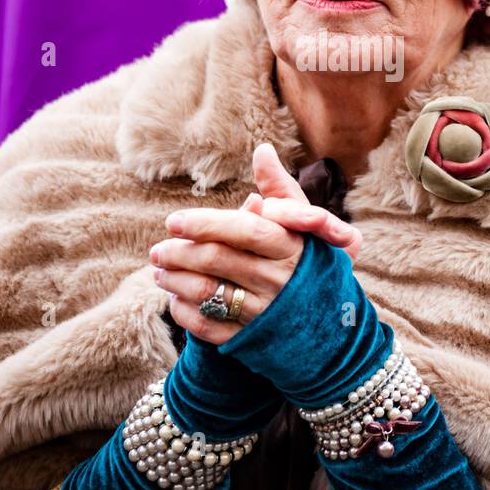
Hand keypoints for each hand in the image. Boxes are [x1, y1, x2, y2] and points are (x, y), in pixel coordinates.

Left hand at [149, 143, 360, 344]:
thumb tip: (262, 149)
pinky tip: (174, 300)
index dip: (205, 224)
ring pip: (208, 293)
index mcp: (291, 248)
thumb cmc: (311, 264)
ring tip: (159, 270)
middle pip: (219, 260)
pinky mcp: (251, 339)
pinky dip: (185, 313)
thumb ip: (280, 188)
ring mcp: (264, 312)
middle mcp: (278, 281)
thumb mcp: (304, 224)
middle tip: (157, 249)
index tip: (174, 222)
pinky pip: (209, 327)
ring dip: (176, 281)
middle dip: (180, 253)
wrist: (331, 329)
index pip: (244, 229)